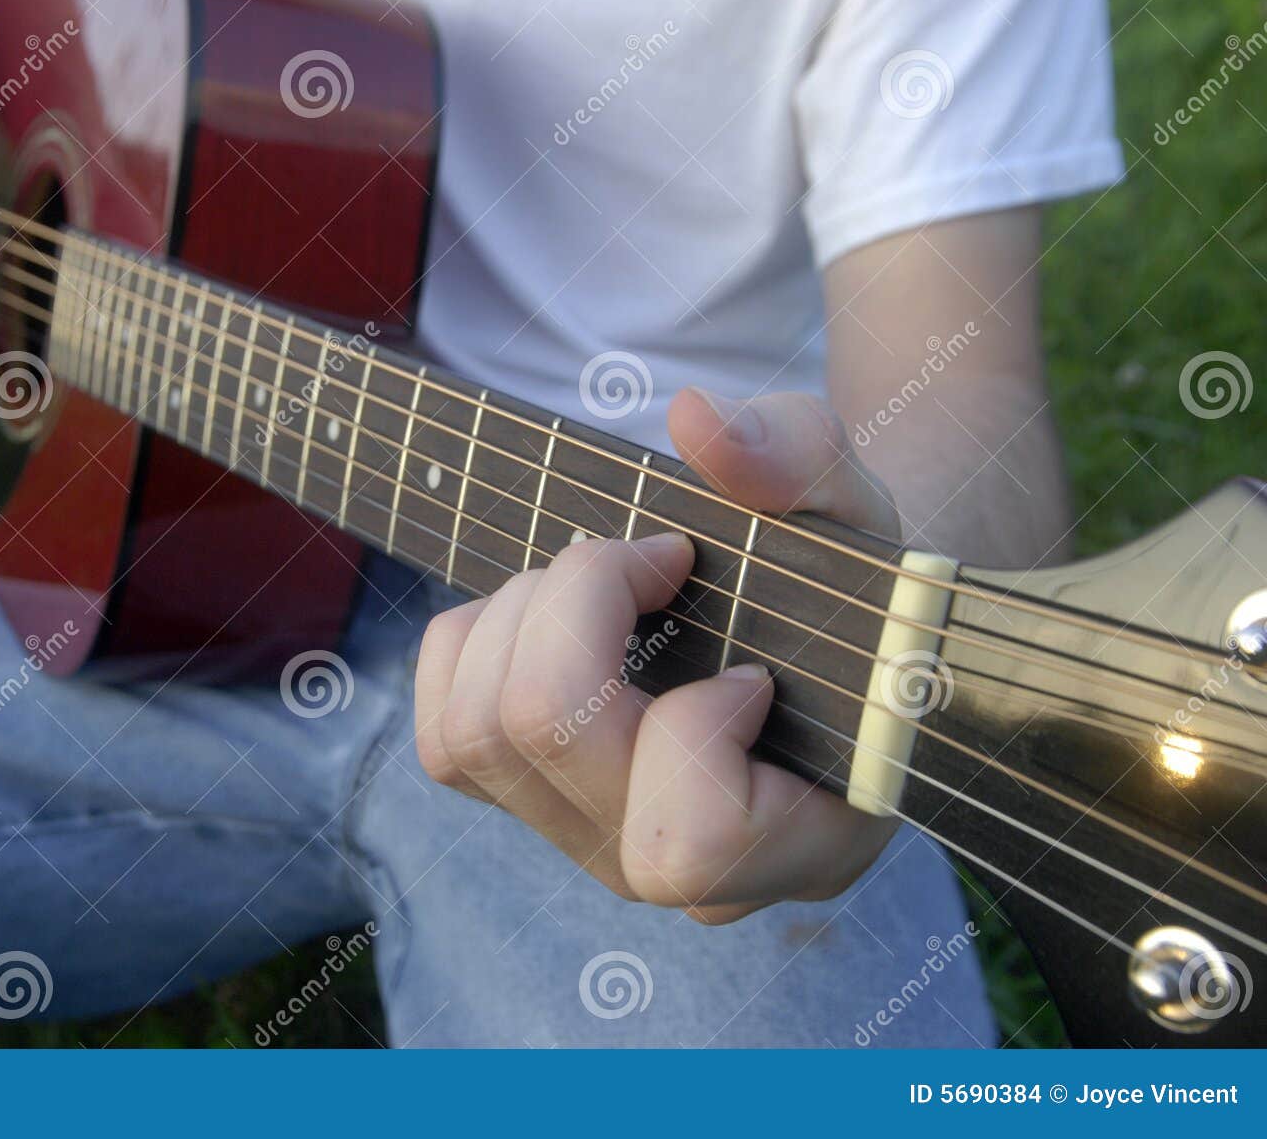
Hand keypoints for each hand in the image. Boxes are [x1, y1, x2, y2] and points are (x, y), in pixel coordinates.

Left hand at [415, 388, 903, 923]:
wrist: (834, 631)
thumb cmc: (855, 580)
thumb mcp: (856, 506)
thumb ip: (802, 460)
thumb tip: (695, 422)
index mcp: (805, 843)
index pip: (691, 838)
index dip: (697, 721)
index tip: (749, 661)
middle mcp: (687, 877)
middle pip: (539, 741)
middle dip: (575, 604)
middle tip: (649, 561)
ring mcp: (599, 846)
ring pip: (471, 739)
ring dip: (520, 616)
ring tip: (601, 583)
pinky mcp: (534, 808)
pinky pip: (443, 740)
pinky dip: (474, 646)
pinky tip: (550, 616)